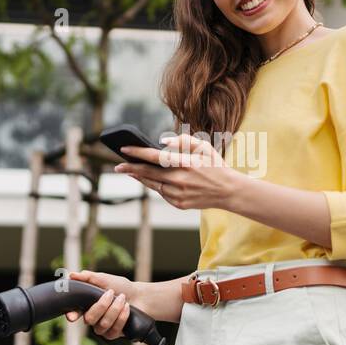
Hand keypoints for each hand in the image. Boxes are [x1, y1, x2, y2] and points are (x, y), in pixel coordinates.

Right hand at [64, 270, 140, 340]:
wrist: (140, 297)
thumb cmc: (120, 287)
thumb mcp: (104, 279)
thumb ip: (88, 277)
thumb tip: (71, 275)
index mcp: (86, 305)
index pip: (73, 312)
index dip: (72, 314)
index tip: (72, 317)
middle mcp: (91, 318)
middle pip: (89, 319)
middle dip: (102, 305)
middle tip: (110, 293)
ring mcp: (101, 327)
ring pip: (102, 325)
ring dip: (114, 309)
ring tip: (122, 298)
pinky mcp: (112, 334)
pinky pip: (113, 330)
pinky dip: (121, 317)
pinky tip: (127, 308)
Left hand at [114, 133, 236, 210]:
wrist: (228, 191)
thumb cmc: (215, 165)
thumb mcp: (204, 146)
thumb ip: (183, 141)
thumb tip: (162, 142)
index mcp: (186, 163)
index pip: (156, 156)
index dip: (138, 152)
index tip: (124, 148)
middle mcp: (180, 180)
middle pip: (149, 173)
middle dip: (130, 168)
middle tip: (117, 166)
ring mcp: (179, 194)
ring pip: (153, 185)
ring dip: (140, 178)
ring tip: (131, 171)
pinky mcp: (179, 203)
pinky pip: (162, 193)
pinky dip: (155, 186)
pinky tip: (149, 179)